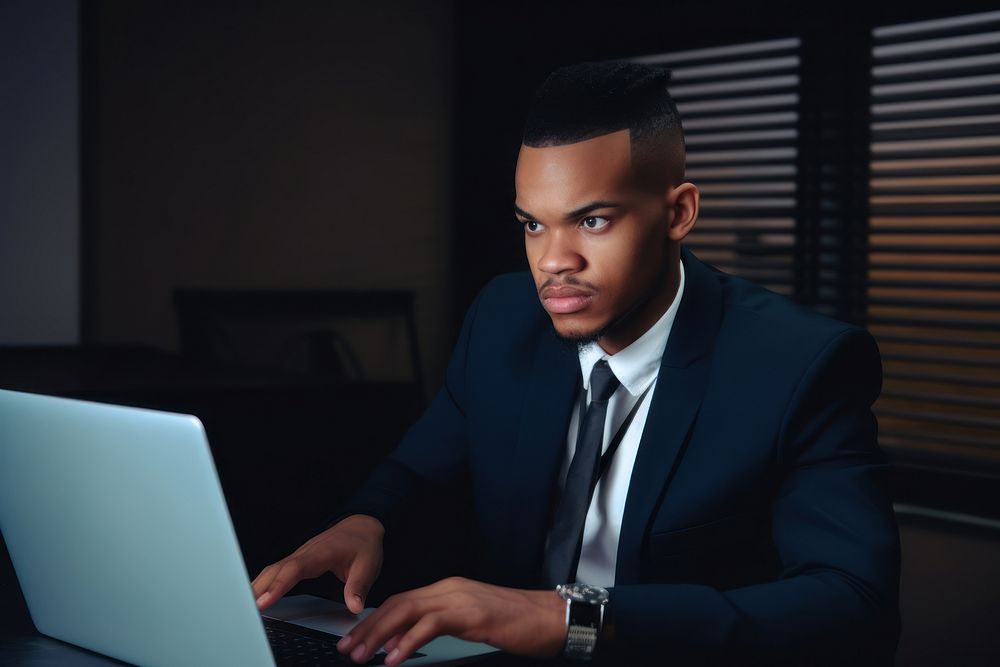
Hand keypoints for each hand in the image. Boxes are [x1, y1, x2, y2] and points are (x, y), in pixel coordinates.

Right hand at [251, 514, 383, 612]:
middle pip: (276, 570)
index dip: (278, 586)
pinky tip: (256, 596)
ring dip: (258, 587)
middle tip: (246, 611)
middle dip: (259, 589)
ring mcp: (300, 556)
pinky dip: (264, 583)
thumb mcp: (368, 565)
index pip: (294, 570)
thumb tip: (354, 607)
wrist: (361, 526)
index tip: (264, 601)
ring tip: (245, 608)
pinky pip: (277, 571)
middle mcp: (305, 553)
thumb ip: (359, 586)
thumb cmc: (364, 544)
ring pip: (273, 570)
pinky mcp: (298, 561)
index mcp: (320, 553)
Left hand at [335, 576, 564, 665]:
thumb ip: (444, 625)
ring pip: (408, 610)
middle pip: (397, 604)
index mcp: (449, 590)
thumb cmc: (517, 624)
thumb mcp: (473, 623)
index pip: (402, 601)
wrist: (552, 617)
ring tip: (362, 656)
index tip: (355, 640)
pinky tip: (395, 658)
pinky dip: (409, 641)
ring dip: (380, 635)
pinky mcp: (473, 613)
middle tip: (347, 649)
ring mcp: (461, 598)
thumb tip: (410, 642)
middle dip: (368, 627)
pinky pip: (431, 624)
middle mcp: (450, 588)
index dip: (375, 620)